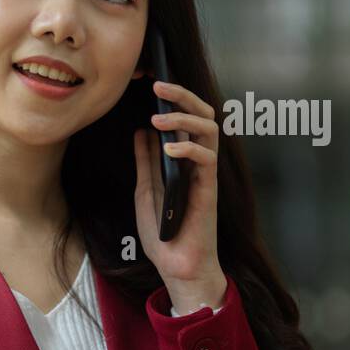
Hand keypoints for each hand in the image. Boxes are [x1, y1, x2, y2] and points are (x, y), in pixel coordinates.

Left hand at [133, 79, 227, 313]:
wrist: (176, 265)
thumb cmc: (164, 232)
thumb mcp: (146, 190)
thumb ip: (146, 162)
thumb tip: (140, 132)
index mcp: (183, 159)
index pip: (185, 119)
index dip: (173, 99)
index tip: (150, 83)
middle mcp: (198, 162)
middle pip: (203, 115)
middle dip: (183, 95)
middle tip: (158, 85)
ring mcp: (205, 174)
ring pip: (210, 129)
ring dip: (184, 117)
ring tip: (159, 116)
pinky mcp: (209, 189)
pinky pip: (207, 158)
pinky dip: (187, 148)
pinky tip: (168, 148)